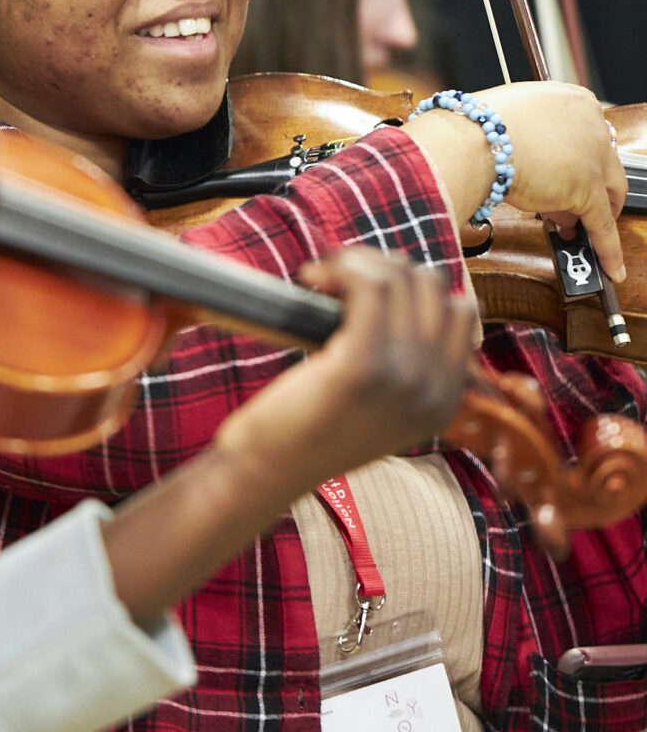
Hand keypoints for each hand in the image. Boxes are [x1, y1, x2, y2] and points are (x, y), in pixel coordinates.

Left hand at [214, 247, 477, 497]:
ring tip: (323, 279)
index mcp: (445, 400)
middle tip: (339, 281)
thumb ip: (407, 362)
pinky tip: (314, 279)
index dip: (414, 287)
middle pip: (430, 286)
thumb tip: (405, 284)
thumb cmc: (311, 427)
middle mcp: (435, 390)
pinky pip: (370, 284)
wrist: (270, 469)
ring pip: (400, 277)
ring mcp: (405, 379)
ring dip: (357, 263)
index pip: (460, 311)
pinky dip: (342, 267)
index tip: (370, 290)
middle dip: (384, 267)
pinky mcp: (362, 366)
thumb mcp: (380, 403)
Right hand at [478, 82, 626, 280]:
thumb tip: (539, 171)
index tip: (569, 174)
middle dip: (590, 188)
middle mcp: (592, 124)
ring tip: (569, 230)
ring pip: (607, 194)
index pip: (588, 137)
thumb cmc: (479, 125)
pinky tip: (611, 266)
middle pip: (604, 164)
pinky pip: (603, 226)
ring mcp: (594, 157)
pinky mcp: (588, 190)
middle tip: (574, 205)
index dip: (578, 161)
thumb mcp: (516, 123)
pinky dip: (608, 248)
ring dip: (589, 214)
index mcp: (575, 100)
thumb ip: (535, 141)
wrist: (474, 139)